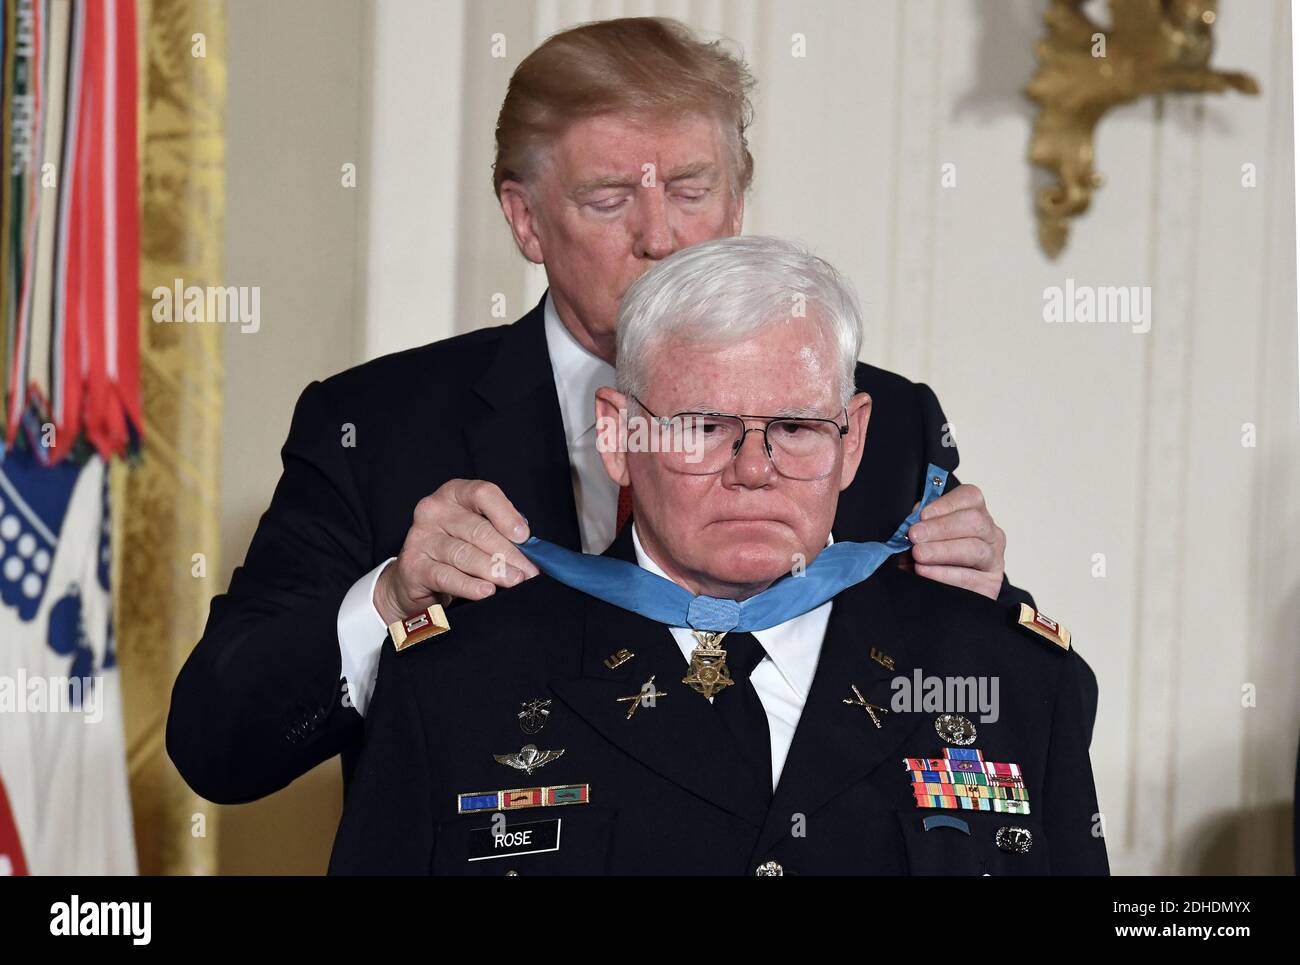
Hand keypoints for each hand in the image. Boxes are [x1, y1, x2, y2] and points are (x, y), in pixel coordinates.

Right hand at [373, 479, 539, 625]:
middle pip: (479, 530)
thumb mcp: (477, 531)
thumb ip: (500, 531)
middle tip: (528, 572)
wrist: (415, 578)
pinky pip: (447, 576)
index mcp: (454, 494)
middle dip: (509, 553)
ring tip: (514, 581)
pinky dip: (470, 585)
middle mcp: (434, 510)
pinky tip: (486, 591)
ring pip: (465, 554)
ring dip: (494, 570)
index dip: (506, 514)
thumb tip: (530, 549)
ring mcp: (421, 537)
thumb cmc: (455, 549)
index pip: (483, 494)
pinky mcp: (413, 566)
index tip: (523, 536)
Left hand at [905, 483, 1004, 600]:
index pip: (970, 497)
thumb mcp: (925, 536)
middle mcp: (990, 535)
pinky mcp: (990, 585)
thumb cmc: (929, 557)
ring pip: (975, 549)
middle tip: (915, 536)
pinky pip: (969, 578)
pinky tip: (925, 572)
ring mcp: (994, 560)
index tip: (922, 516)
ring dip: (942, 551)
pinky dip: (943, 574)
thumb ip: (922, 523)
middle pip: (974, 522)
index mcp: (976, 514)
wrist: (936, 598)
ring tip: (918, 555)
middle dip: (941, 528)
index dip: (945, 504)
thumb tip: (913, 518)